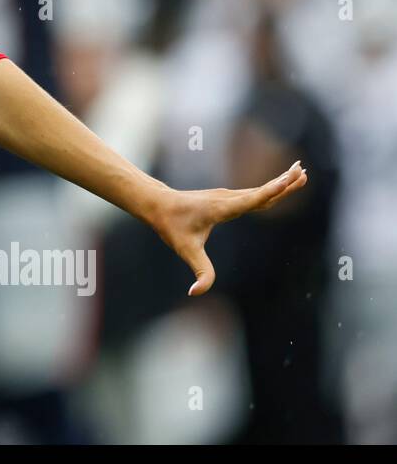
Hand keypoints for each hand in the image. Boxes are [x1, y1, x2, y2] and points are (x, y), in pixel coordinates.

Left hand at [143, 160, 307, 296]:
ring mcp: (227, 196)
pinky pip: (253, 193)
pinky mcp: (227, 197)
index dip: (270, 191)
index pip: (251, 199)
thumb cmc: (172, 227)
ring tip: (300, 172)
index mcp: (221, 208)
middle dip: (283, 181)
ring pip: (259, 190)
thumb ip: (198, 272)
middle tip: (303, 171)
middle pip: (261, 191)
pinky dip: (270, 188)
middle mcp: (227, 198)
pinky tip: (280, 185)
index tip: (287, 180)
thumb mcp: (185, 251)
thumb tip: (196, 292)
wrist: (158, 205)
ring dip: (281, 181)